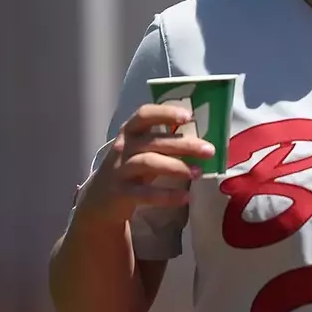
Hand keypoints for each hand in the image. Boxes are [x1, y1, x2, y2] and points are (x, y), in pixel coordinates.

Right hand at [74, 103, 212, 224]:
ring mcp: (120, 170)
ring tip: (199, 173)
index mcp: (130, 132)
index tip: (188, 116)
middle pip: (153, 141)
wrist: (101, 197)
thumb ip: (166, 141)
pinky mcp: (120, 193)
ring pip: (148, 163)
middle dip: (183, 144)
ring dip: (176, 167)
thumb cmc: (132, 166)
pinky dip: (166, 195)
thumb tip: (203, 140)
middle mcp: (123, 147)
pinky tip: (185, 197)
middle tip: (209, 150)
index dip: (165, 113)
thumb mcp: (143, 149)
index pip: (144, 115)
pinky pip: (144, 193)